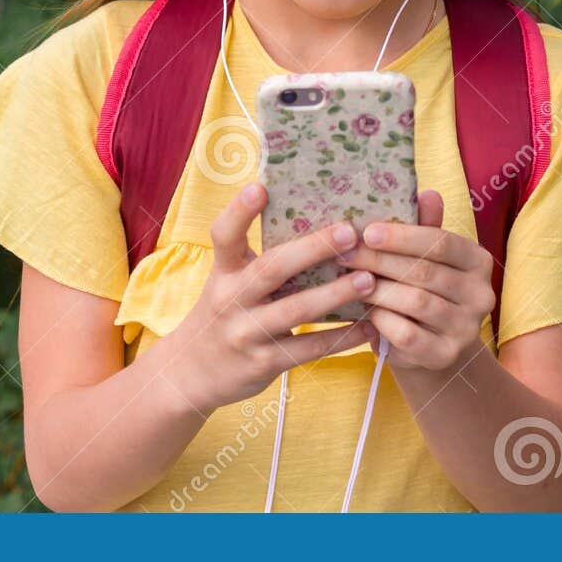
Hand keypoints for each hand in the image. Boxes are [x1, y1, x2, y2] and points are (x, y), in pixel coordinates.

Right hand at [159, 183, 376, 411]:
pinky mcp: (264, 363)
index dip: (239, 211)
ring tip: (369, 279)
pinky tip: (370, 327)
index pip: (224, 235)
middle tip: (349, 231)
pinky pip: (309, 349)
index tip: (260, 186)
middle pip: (272, 268)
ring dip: (336, 294)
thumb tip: (313, 219)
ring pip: (296, 310)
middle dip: (313, 248)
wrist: (191, 374)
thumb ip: (259, 258)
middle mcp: (231, 299)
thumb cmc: (224, 313)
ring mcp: (246, 332)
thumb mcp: (229, 282)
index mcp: (223, 271)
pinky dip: (343, 338)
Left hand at [335, 189, 495, 371]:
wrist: (426, 344)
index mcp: (478, 261)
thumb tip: (428, 192)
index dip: (403, 236)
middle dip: (379, 262)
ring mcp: (466, 328)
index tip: (367, 231)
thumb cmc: (421, 288)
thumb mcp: (424, 256)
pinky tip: (366, 314)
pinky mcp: (445, 355)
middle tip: (345, 255)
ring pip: (415, 302)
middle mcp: (481, 294)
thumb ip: (425, 226)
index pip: (442, 242)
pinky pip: (408, 335)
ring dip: (377, 290)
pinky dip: (383, 321)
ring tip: (349, 282)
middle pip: (425, 272)